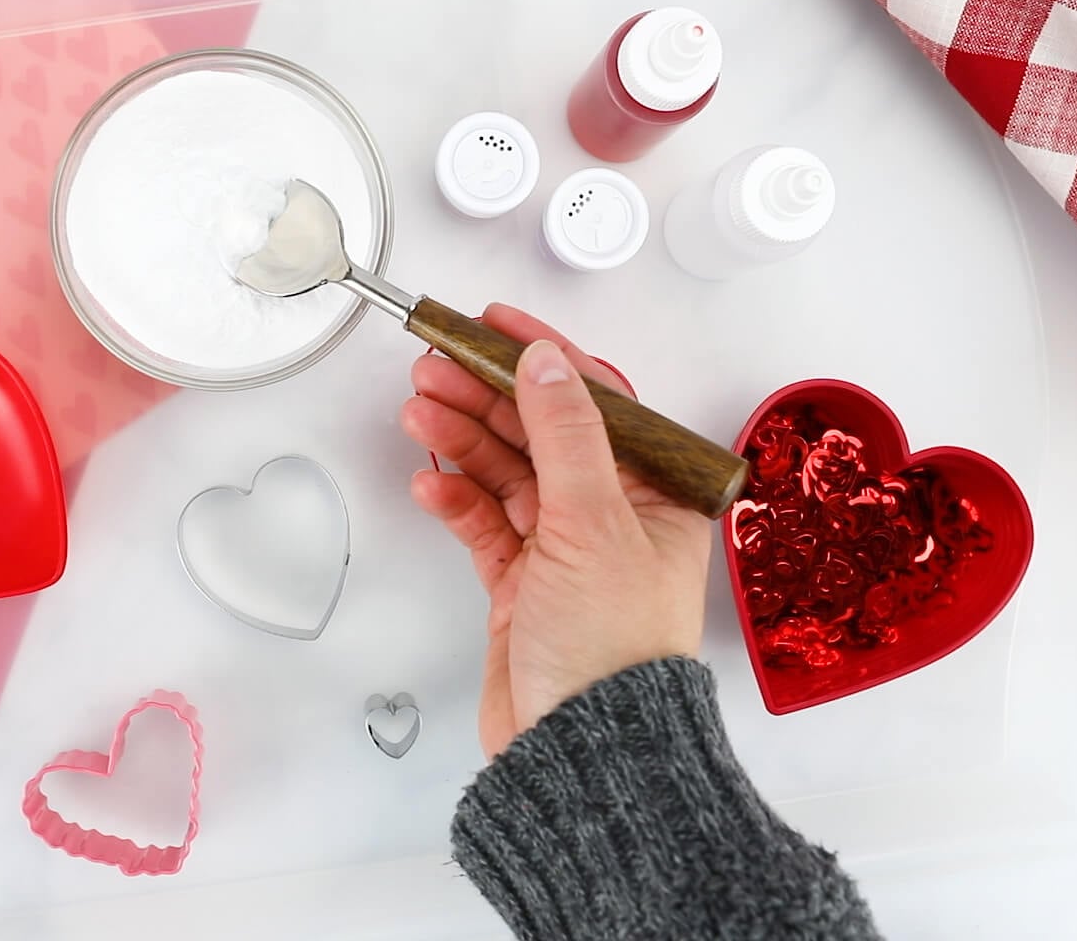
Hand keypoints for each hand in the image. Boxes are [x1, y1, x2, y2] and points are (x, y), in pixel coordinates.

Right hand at [400, 304, 711, 756]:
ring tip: (419, 413)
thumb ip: (565, 434)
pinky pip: (483, 524)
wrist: (582, 751)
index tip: (495, 325)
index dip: (544, 358)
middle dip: (486, 395)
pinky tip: (430, 483)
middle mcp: (614, 518)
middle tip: (434, 365)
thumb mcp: (593, 522)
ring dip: (462, 440)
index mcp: (657, 495)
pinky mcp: (521, 588)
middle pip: (542, 432)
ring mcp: (564, 552)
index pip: (597, 403)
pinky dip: (455, 501)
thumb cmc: (613, 650)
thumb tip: (547, 360)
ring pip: (506, 474)